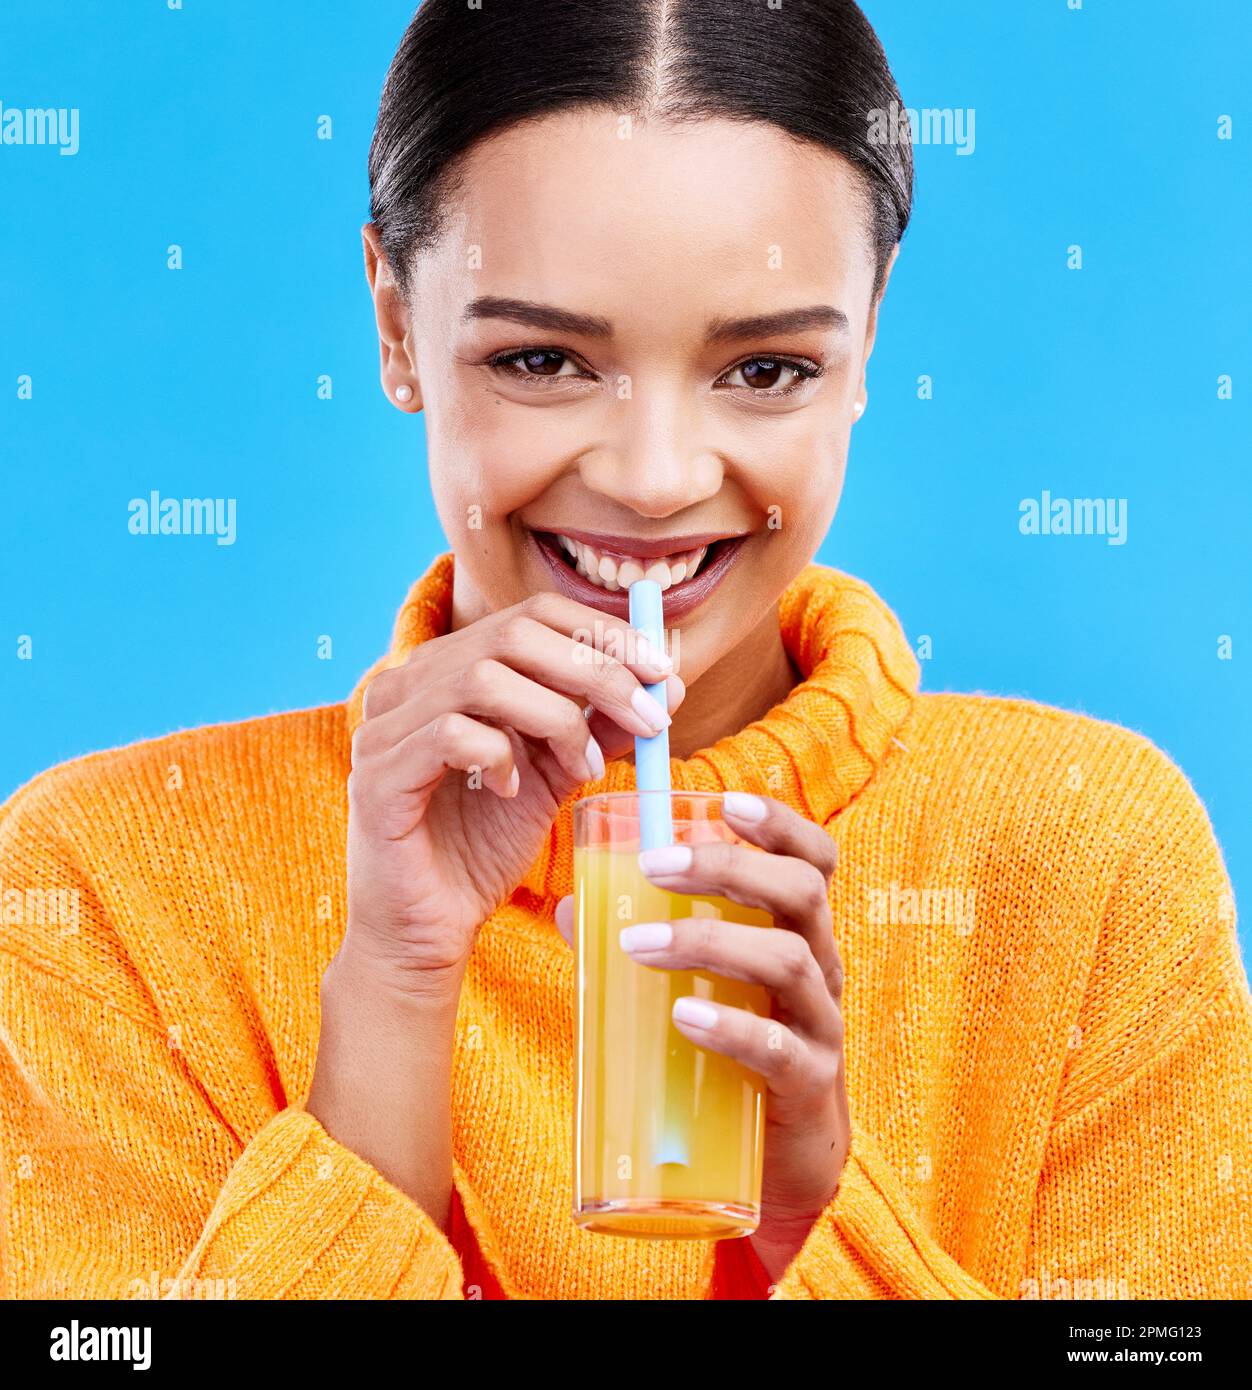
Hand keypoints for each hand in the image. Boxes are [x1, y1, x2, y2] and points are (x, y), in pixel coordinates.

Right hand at [344, 590, 683, 995]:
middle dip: (597, 671)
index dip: (603, 631)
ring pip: (484, 678)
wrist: (428, 930)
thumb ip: (601, 726)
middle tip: (651, 718)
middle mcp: (412, 682)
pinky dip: (499, 756)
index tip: (661, 669)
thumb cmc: (484, 848)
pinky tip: (513, 793)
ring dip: (557, 719)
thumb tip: (668, 685)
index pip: (533, 614)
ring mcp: (386, 725)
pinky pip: (449, 733)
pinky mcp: (377, 775)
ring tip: (585, 768)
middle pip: (514, 635)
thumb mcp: (558, 775)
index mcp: (452, 668)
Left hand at [555, 791, 847, 1284]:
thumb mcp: (700, 985)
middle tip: (655, 866)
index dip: (779, 823)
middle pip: (800, 892)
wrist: (781, 1166)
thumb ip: (644, 943)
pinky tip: (685, 1015)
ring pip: (789, 960)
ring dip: (710, 941)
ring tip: (640, 943)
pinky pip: (779, 1048)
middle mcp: (820, 967)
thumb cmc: (735, 1055)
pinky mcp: (808, 1086)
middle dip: (729, 867)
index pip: (812, 860)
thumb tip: (569, 907)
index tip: (724, 803)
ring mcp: (819, 1025)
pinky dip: (731, 1025)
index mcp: (798, 932)